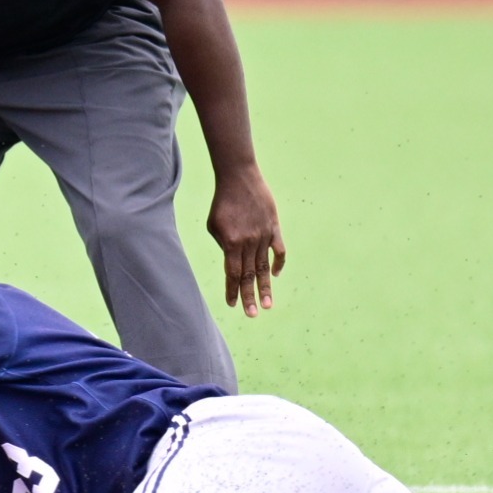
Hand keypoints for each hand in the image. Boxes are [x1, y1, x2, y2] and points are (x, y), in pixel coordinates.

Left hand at [207, 166, 286, 317]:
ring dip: (266, 287)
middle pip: (249, 275)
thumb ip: (223, 247)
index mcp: (231, 243)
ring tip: (267, 305)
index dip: (232, 290)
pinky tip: (275, 275)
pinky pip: (279, 250)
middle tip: (252, 314)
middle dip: (250, 296)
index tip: (233, 305)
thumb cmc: (222, 202)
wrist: (239, 177)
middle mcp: (249, 242)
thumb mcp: (214, 226)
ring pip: (265, 267)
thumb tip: (233, 262)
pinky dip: (278, 263)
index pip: (232, 273)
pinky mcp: (274, 227)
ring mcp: (264, 236)